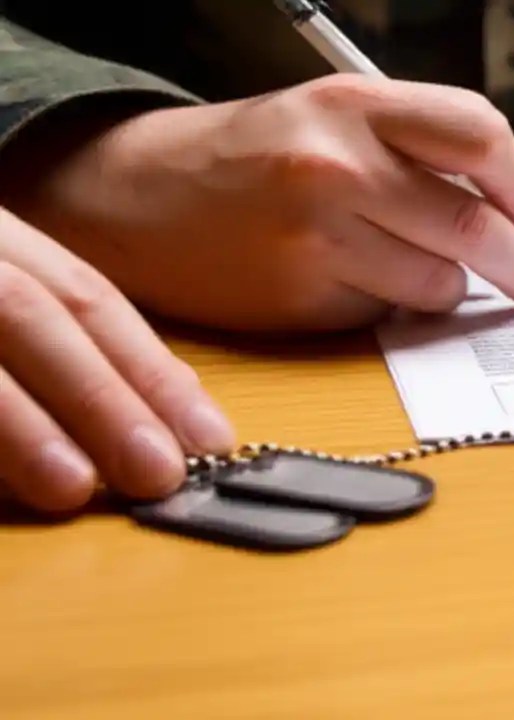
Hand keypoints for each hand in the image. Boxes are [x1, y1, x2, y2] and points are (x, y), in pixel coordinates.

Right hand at [0, 208, 234, 512]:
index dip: (152, 371)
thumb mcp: (13, 290)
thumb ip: (76, 341)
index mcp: (3, 237)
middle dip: (101, 396)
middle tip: (158, 473)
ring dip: (22, 424)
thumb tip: (181, 410)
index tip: (211, 438)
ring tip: (73, 487)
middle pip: (34, 315)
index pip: (89, 299)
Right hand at [1, 75, 513, 331]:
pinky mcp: (302, 297)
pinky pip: (387, 312)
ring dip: (449, 287)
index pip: (478, 136)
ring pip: (439, 282)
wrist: (138, 197)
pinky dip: (393, 305)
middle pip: (474, 225)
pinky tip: (357, 282)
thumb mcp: (333, 114)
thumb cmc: (255, 154)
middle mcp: (337, 165)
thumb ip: (419, 144)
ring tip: (422, 271)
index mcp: (353, 105)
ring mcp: (318, 236)